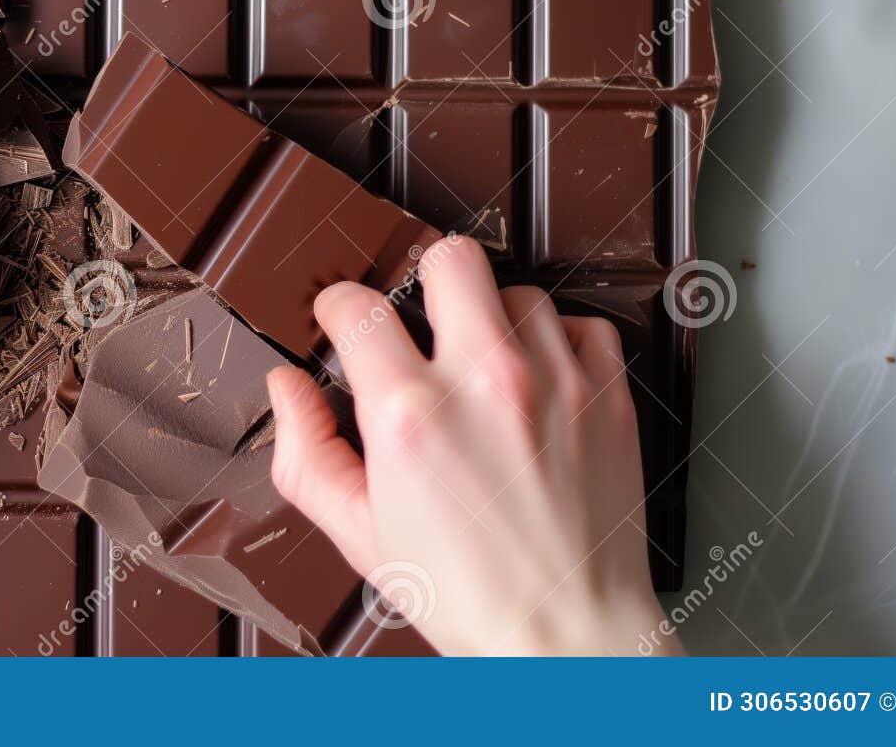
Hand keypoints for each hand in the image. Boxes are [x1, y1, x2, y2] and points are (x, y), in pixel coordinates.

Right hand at [266, 234, 673, 656]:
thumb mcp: (356, 533)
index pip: (355, 306)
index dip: (337, 308)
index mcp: (409, 414)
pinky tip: (540, 383)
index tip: (343, 322)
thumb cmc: (463, 594)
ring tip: (486, 372)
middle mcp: (484, 381)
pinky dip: (559, 344)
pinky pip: (582, 324)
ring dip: (494, 321)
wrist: (566, 637)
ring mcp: (555, 381)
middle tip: (421, 325)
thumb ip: (304, 451)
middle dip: (421, 281)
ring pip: (517, 291)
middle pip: (448, 258)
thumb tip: (287, 385)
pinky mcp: (607, 393)